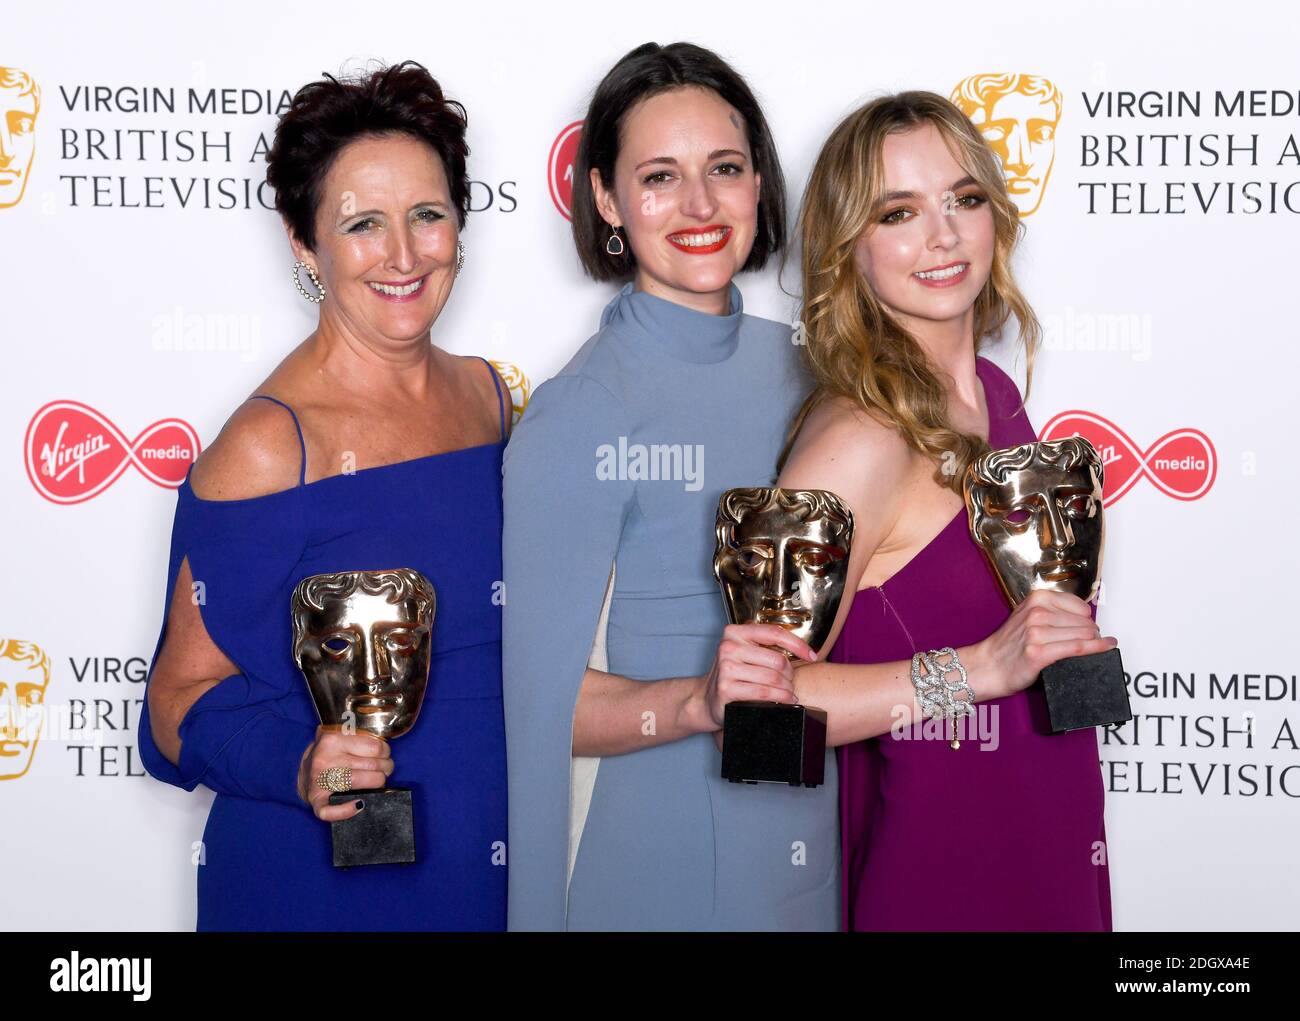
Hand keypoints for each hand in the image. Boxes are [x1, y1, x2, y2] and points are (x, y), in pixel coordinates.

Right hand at [296, 726, 393, 822]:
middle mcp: (325, 760)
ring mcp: (319, 781)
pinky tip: (358, 805)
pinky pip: (330, 811)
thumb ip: (360, 734)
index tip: (384, 754)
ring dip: (376, 784)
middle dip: (384, 769)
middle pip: (373, 766)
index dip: (385, 752)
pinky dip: (346, 811)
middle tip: (383, 769)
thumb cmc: (331, 752)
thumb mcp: (342, 735)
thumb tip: (387, 741)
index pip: (375, 747)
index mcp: (333, 740)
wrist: (306, 769)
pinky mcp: (316, 800)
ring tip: (376, 781)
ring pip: (361, 782)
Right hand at [698, 623, 815, 730]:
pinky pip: (764, 692)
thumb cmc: (733, 675)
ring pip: (773, 678)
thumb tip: (804, 649)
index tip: (812, 656)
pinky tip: (786, 701)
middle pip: (777, 660)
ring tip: (788, 693)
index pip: (775, 633)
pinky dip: (781, 698)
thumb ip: (765, 645)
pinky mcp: (726, 688)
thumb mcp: (745, 653)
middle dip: (789, 674)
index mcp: (735, 632)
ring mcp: (726, 668)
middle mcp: (728, 647)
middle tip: (790, 683)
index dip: (798, 644)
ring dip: (787, 689)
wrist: (706, 699)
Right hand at [972, 589, 1117, 699]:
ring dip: (1095, 642)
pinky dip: (1097, 648)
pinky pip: (1079, 647)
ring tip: (1094, 647)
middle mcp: (1037, 612)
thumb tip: (1087, 619)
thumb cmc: (1008, 645)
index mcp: (1037, 598)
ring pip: (1085, 634)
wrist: (987, 666)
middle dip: (1092, 632)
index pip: (1080, 606)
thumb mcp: (1027, 616)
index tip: (1087, 627)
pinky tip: (1106, 647)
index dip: (1087, 619)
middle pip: (1085, 621)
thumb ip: (1053, 612)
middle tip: (1087, 641)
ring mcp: (1037, 632)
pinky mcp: (1040, 652)